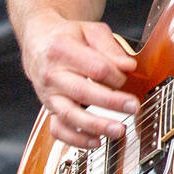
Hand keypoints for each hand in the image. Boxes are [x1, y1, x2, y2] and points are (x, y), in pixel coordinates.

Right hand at [21, 10, 139, 147]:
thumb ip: (110, 47)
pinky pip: (59, 130)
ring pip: (70, 115)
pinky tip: (96, 141)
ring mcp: (48, 95)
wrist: (39, 43)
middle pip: (83, 92)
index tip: (127, 76)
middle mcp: (52, 75)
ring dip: (96, 126)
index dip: (116, 75)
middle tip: (133, 107)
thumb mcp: (90, 31)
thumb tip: (128, 66)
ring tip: (118, 130)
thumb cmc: (67, 37)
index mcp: (61, 50)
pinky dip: (77, 140)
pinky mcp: (49, 110)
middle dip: (112, 102)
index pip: (95, 67)